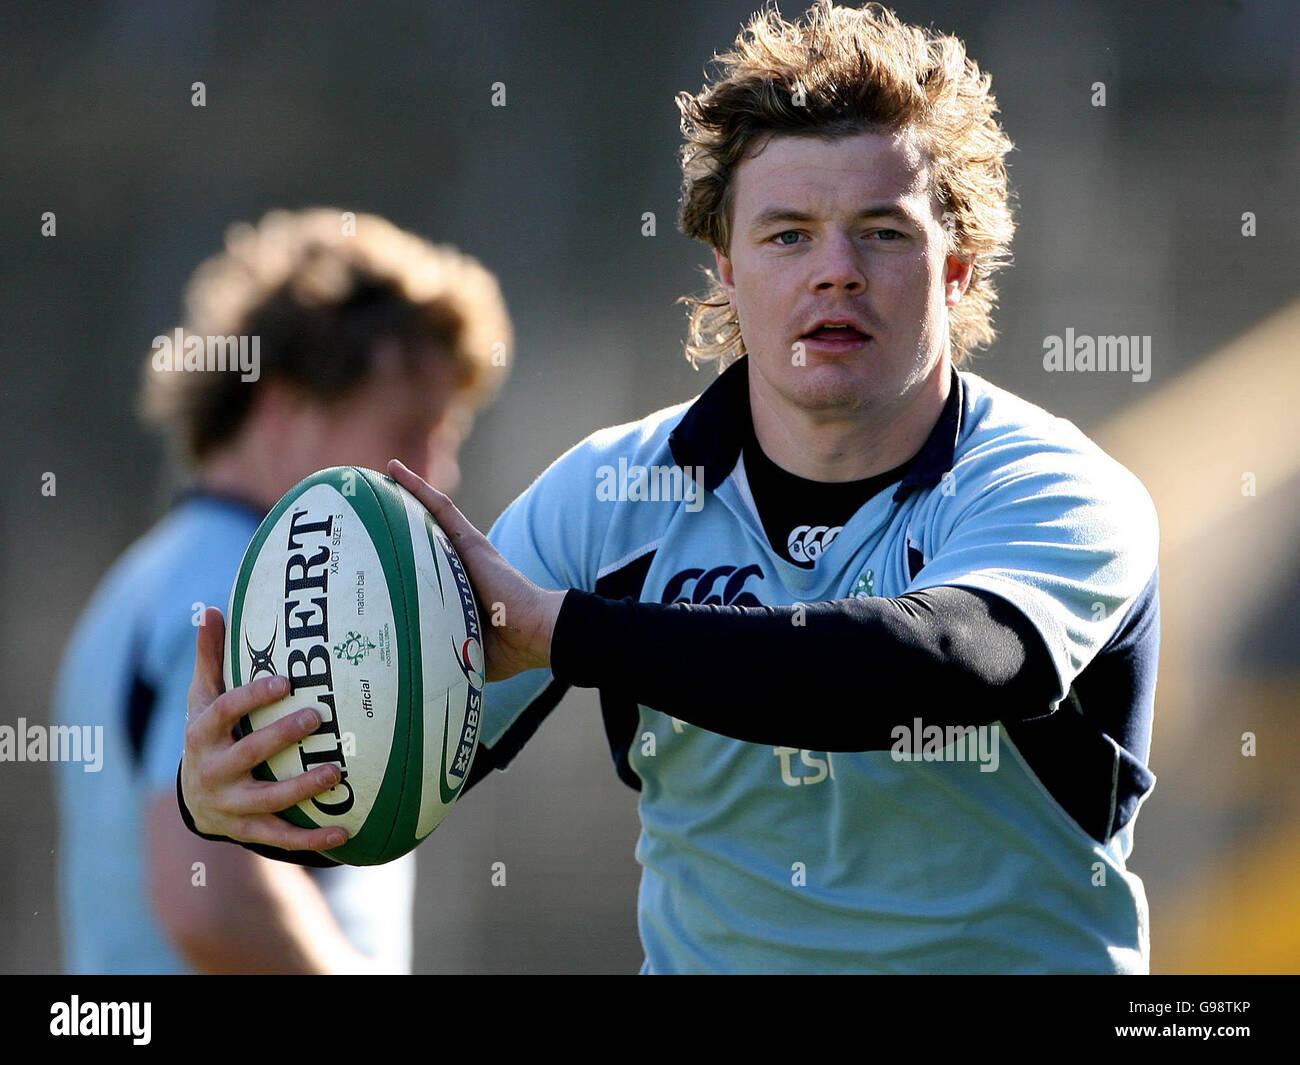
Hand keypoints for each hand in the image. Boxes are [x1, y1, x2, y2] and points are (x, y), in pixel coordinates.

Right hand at [181, 607, 347, 851]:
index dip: (251, 697)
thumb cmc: (209, 735)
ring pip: (267, 800)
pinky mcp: (247, 831)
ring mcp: (230, 805)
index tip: (286, 680)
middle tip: (317, 717)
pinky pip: (281, 837)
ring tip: (337, 772)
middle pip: (247, 754)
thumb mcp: (203, 698)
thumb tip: (212, 610)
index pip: (223, 712)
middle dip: (280, 736)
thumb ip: (211, 658)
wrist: (193, 799)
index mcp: (202, 734)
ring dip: (302, 788)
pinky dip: (311, 839)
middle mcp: (212, 772)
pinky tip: (345, 833)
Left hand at [388, 458, 566, 682]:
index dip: (399, 554)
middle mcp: (458, 563)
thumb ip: (437, 653)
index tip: (372, 549)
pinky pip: (440, 508)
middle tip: (364, 507)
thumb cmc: (507, 649)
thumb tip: (408, 676)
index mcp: (455, 588)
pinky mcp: (471, 542)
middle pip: (421, 534)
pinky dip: (418, 488)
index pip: (422, 564)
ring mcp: (465, 550)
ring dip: (404, 493)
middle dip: (396, 519)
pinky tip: (396, 471)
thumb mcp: (460, 651)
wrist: (538, 633)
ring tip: (375, 477)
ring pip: (429, 514)